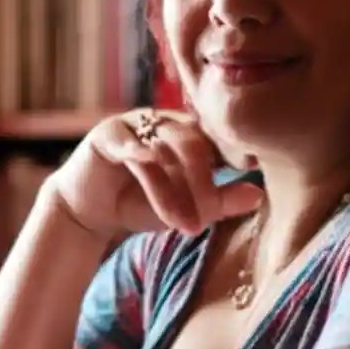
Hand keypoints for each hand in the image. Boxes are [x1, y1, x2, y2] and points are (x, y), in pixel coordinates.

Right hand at [46, 109, 264, 240]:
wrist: (91, 213)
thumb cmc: (142, 205)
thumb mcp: (186, 208)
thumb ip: (219, 202)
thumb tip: (258, 195)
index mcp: (192, 134)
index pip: (219, 138)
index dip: (234, 156)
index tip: (252, 175)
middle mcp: (167, 123)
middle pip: (194, 142)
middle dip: (202, 185)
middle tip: (205, 222)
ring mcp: (137, 124)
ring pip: (162, 148)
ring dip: (171, 190)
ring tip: (182, 225)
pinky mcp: (107, 133)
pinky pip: (125, 139)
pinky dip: (136, 149)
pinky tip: (145, 161)